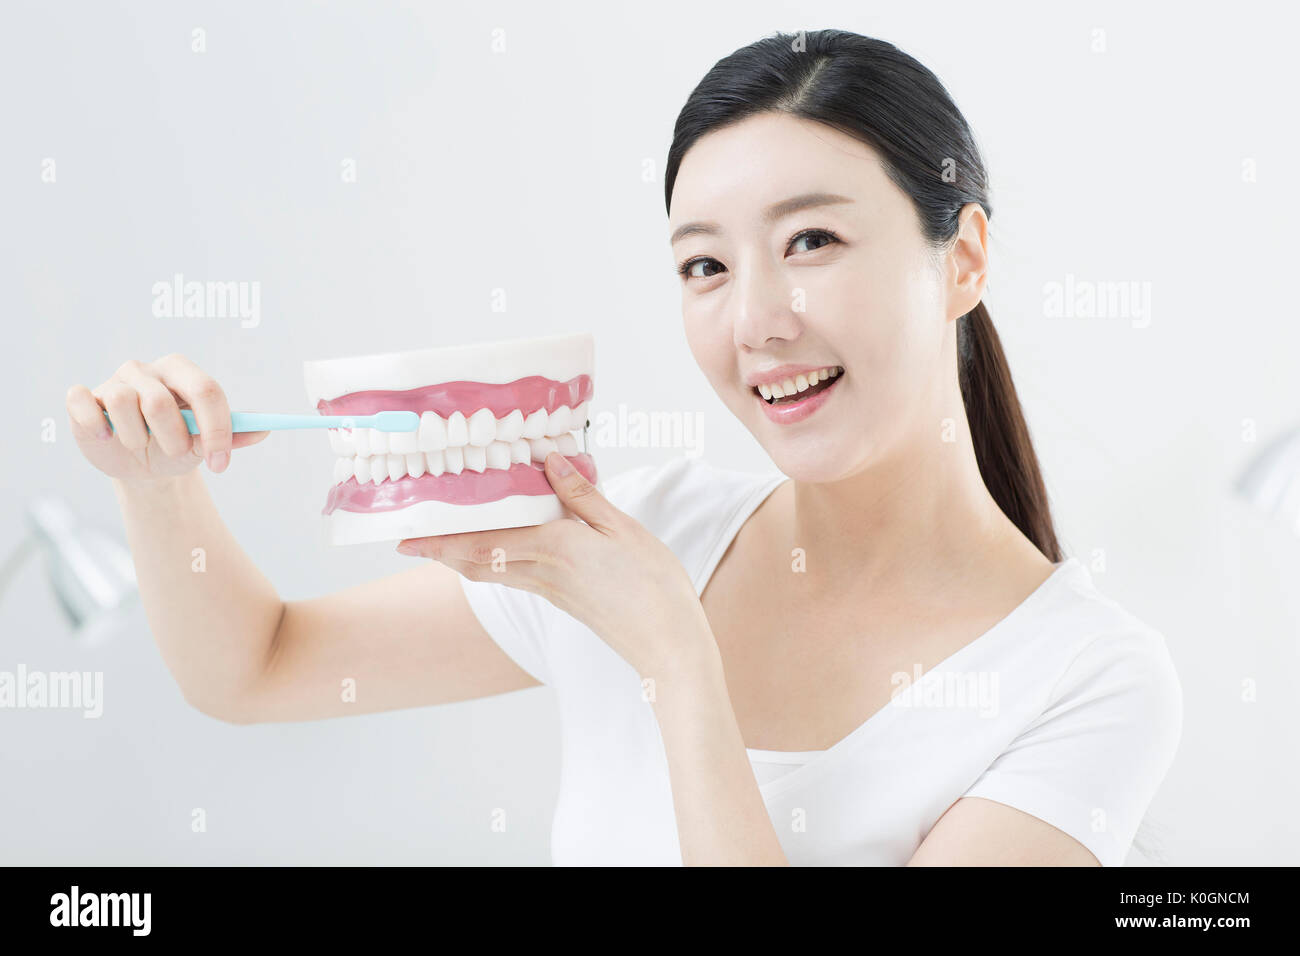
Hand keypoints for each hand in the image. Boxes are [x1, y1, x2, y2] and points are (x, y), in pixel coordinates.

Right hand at [65, 354, 268, 485]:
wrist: (141, 464)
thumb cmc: (177, 445)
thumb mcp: (205, 443)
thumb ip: (234, 435)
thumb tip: (265, 429)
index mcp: (182, 372)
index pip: (207, 391)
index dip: (217, 430)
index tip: (221, 463)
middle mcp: (146, 370)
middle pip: (161, 401)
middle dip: (173, 439)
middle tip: (176, 453)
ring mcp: (113, 382)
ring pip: (124, 403)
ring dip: (138, 438)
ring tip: (141, 445)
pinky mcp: (84, 398)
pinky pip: (81, 401)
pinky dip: (95, 424)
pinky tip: (106, 437)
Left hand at [397, 453, 715, 677]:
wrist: (668, 645)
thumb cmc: (653, 586)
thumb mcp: (623, 530)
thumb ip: (584, 495)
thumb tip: (551, 462)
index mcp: (555, 549)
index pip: (483, 542)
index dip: (440, 540)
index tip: (405, 535)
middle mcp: (543, 573)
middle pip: (476, 562)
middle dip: (439, 551)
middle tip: (407, 539)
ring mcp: (552, 592)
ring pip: (493, 572)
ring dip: (461, 559)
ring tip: (440, 542)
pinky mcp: (564, 601)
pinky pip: (516, 577)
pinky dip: (495, 562)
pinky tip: (501, 549)